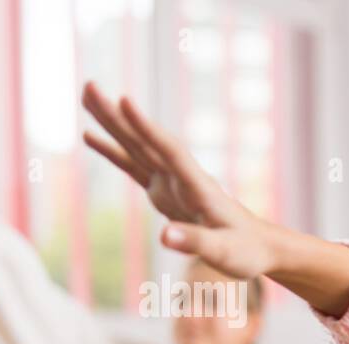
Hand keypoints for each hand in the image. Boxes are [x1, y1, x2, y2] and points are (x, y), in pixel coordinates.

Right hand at [81, 82, 276, 277]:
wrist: (261, 247)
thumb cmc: (247, 251)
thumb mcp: (224, 253)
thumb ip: (195, 242)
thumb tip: (164, 237)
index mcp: (199, 188)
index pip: (170, 151)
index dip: (148, 128)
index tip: (125, 101)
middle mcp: (183, 178)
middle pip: (146, 141)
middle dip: (118, 115)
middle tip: (90, 85)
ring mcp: (172, 183)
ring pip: (137, 147)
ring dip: (111, 123)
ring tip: (86, 95)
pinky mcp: (164, 193)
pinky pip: (134, 167)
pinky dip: (113, 151)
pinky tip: (90, 135)